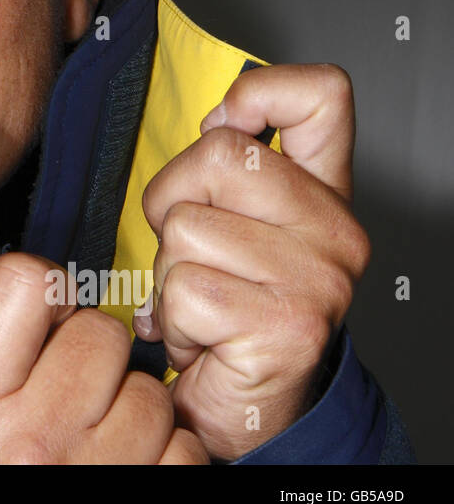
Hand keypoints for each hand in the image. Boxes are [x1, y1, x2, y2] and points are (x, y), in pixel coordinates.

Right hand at [0, 228, 206, 463]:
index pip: (25, 283)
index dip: (39, 291)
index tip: (36, 318)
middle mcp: (28, 444)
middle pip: (98, 332)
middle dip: (87, 352)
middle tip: (61, 390)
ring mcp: (97, 479)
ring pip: (151, 389)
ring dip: (130, 405)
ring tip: (90, 437)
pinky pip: (185, 444)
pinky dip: (164, 453)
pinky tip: (121, 467)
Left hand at [134, 63, 369, 459]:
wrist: (250, 411)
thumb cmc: (229, 313)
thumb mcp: (234, 227)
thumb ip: (231, 169)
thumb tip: (217, 115)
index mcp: (325, 195)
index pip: (321, 95)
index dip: (258, 92)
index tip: (224, 125)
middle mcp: (335, 232)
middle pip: (216, 153)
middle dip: (171, 202)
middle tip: (192, 253)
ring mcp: (317, 279)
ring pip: (185, 227)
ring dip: (168, 273)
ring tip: (202, 304)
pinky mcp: (286, 326)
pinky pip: (182, 289)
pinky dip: (172, 319)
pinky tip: (203, 337)